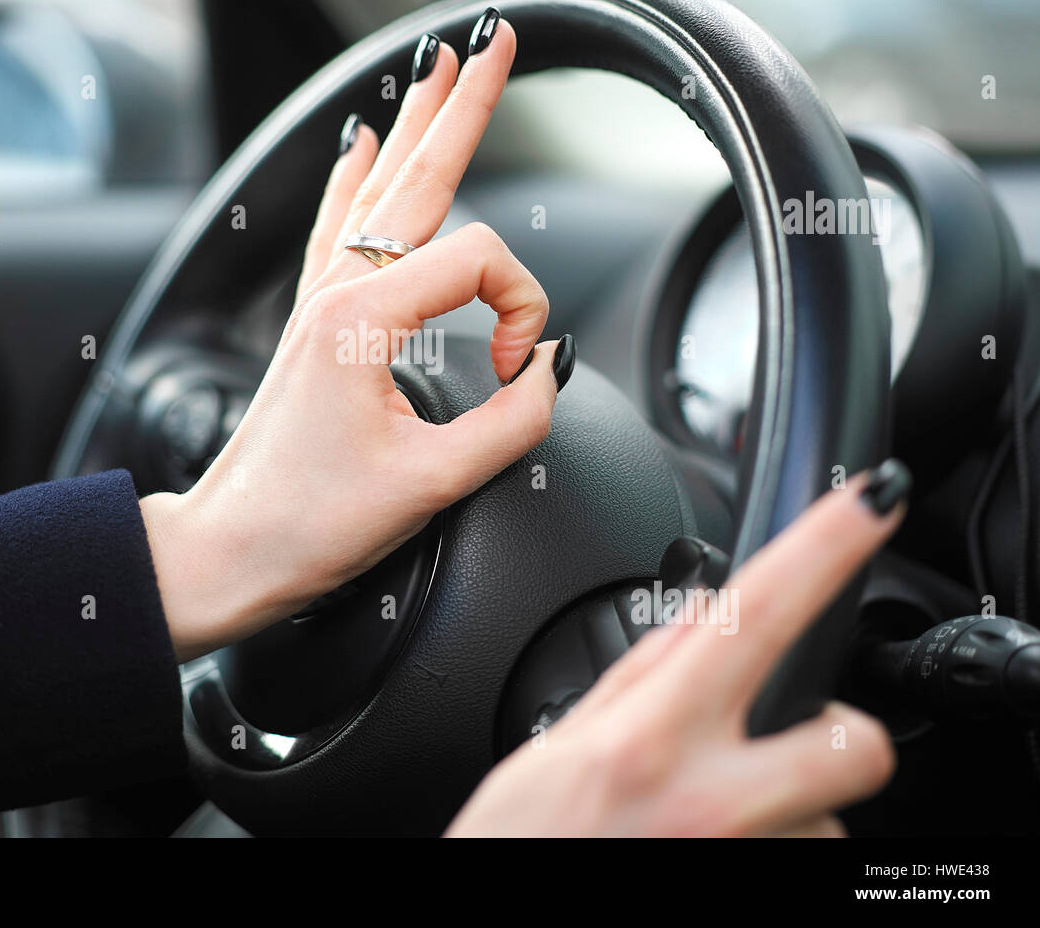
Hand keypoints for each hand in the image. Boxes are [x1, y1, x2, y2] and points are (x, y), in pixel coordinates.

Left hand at [141, 11, 566, 658]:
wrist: (233, 547)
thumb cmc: (312, 524)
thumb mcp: (433, 483)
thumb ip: (514, 421)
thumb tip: (544, 372)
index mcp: (363, 318)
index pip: (479, 260)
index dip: (521, 308)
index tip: (514, 373)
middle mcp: (336, 291)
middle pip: (418, 175)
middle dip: (464, 106)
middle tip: (496, 43)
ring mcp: (319, 299)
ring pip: (377, 187)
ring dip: (416, 125)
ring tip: (442, 69)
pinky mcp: (312, 319)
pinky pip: (337, 224)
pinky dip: (356, 177)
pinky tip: (361, 143)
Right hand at [446, 463, 908, 836]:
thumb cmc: (517, 852)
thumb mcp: (554, 746)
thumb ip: (635, 679)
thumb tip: (699, 617)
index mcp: (649, 737)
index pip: (757, 615)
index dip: (824, 546)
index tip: (871, 499)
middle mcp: (708, 802)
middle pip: (853, 741)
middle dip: (838, 731)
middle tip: (784, 738)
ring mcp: (740, 857)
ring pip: (827, 819)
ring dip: (787, 814)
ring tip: (708, 824)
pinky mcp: (754, 895)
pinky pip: (800, 860)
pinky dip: (768, 848)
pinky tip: (706, 850)